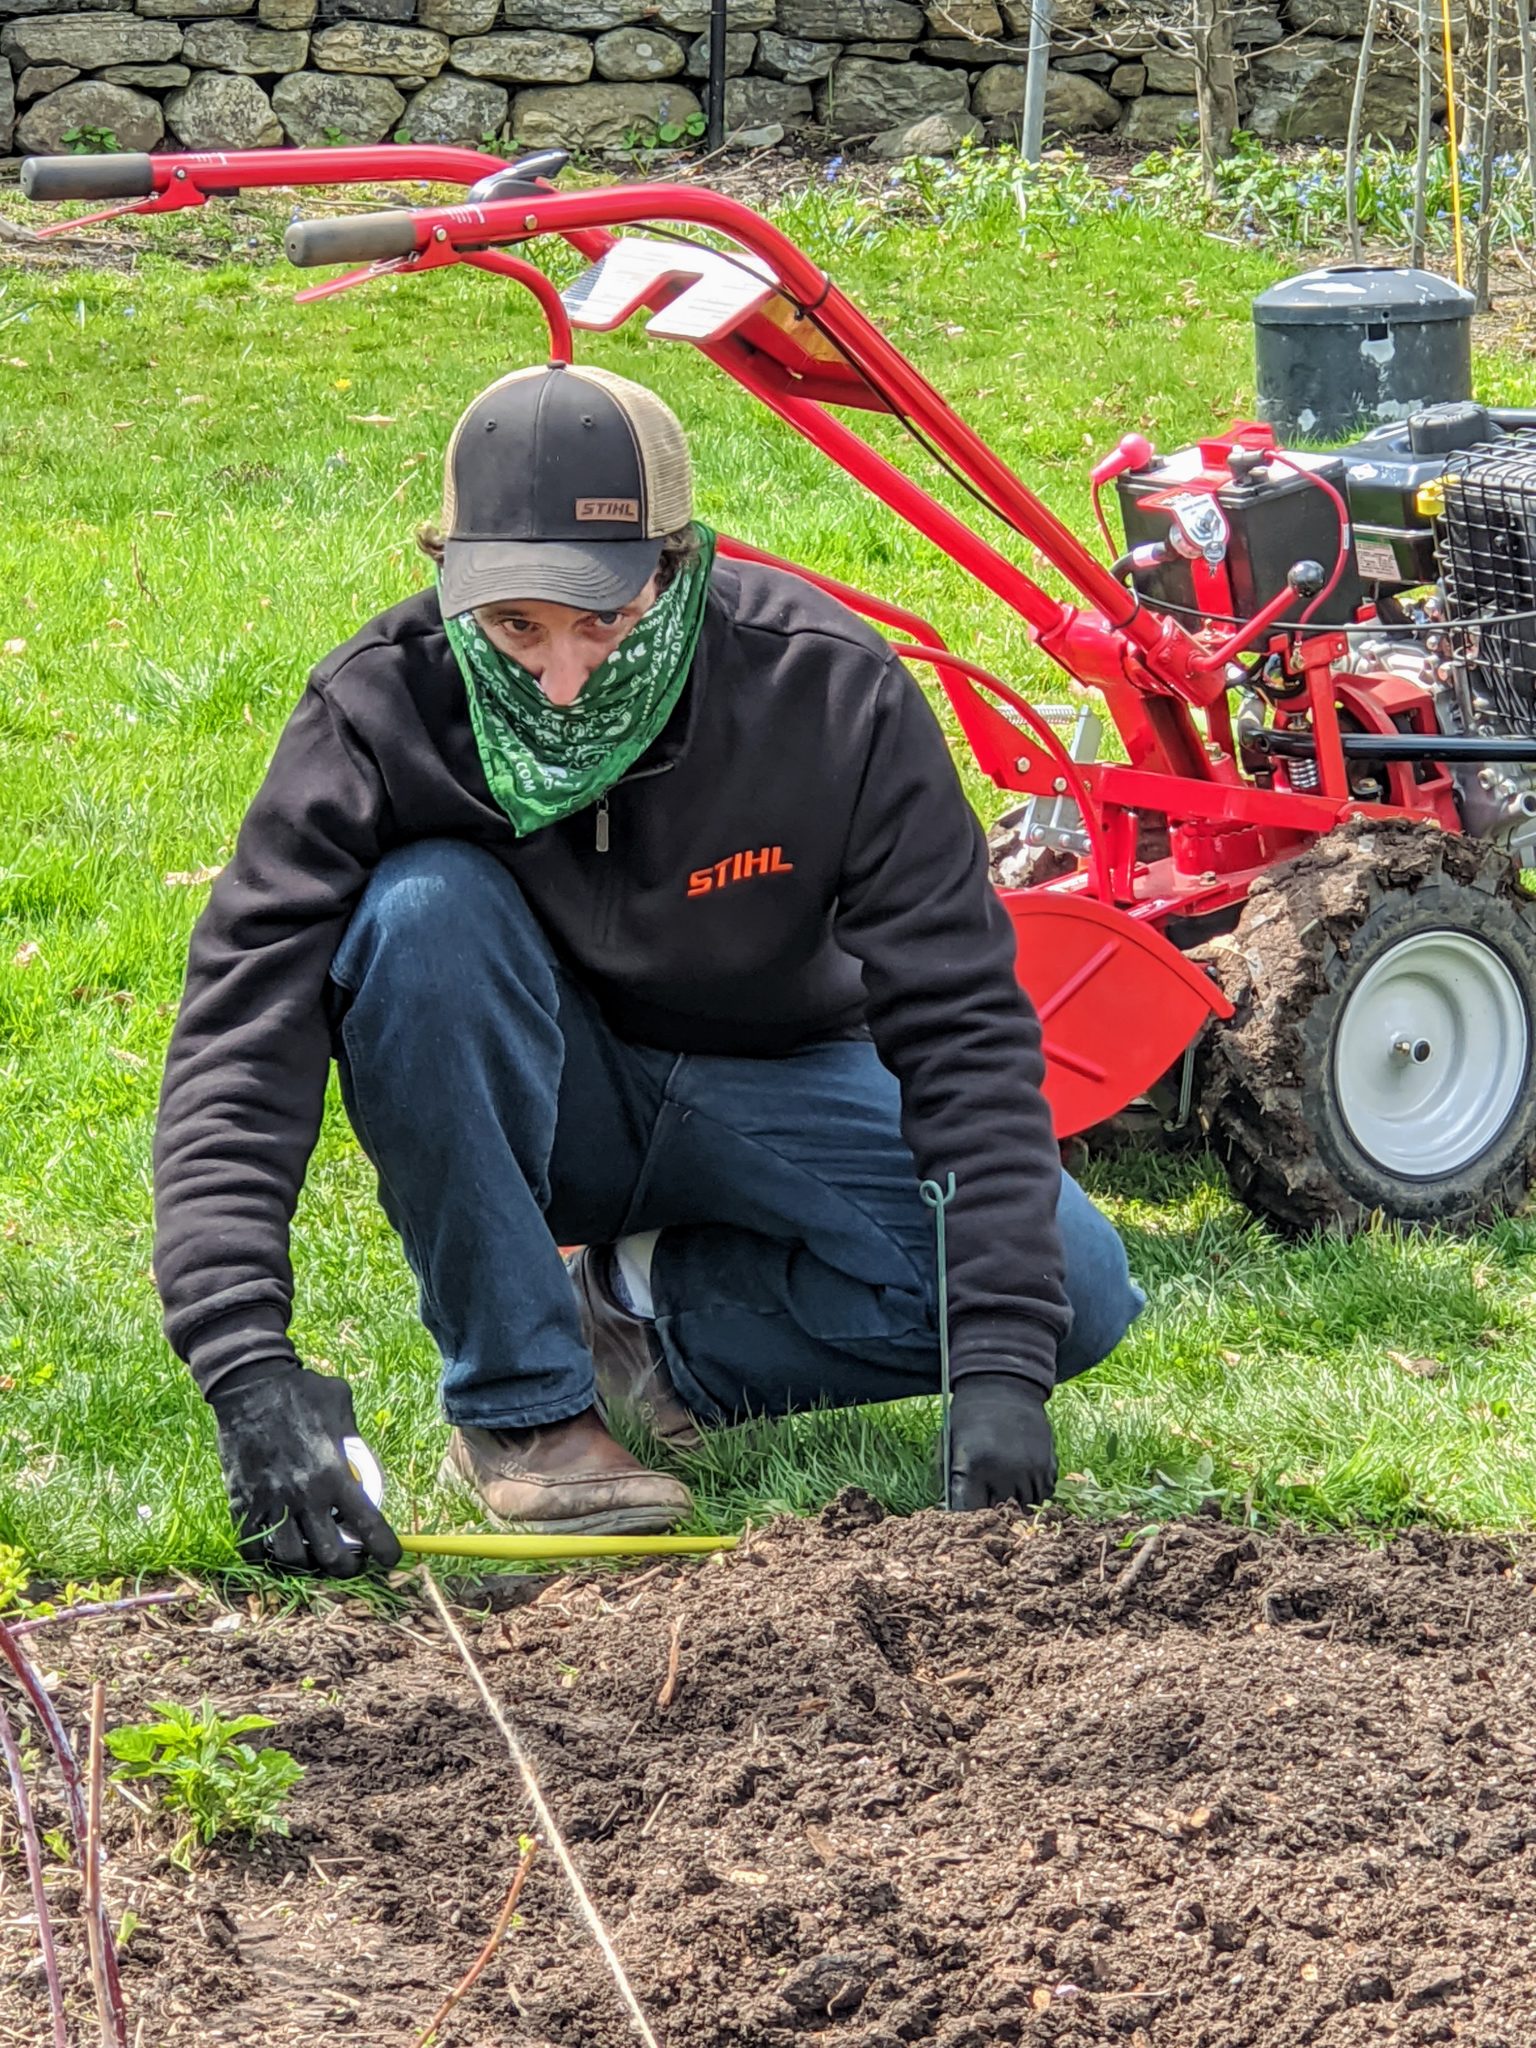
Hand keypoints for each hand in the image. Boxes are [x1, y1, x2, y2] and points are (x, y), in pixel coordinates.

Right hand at [210, 1366, 401, 1576]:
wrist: (249, 1385)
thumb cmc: (301, 1391)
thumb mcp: (341, 1407)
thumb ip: (354, 1439)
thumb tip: (361, 1460)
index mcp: (334, 1473)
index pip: (368, 1525)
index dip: (385, 1549)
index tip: (392, 1559)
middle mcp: (304, 1495)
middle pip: (329, 1555)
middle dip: (347, 1569)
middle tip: (353, 1564)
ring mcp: (270, 1502)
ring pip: (290, 1558)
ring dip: (307, 1566)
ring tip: (315, 1559)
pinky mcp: (242, 1501)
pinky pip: (252, 1546)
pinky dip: (265, 1557)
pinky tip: (277, 1550)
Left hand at [948, 1372, 1056, 1510]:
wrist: (1003, 1386)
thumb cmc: (968, 1417)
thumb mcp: (949, 1443)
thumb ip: (949, 1480)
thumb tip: (952, 1512)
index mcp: (975, 1466)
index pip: (970, 1511)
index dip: (966, 1517)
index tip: (964, 1517)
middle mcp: (1006, 1472)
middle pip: (997, 1515)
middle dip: (988, 1513)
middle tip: (983, 1503)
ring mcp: (1031, 1471)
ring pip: (1022, 1510)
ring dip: (1011, 1506)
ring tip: (1002, 1491)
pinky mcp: (1048, 1467)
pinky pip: (1041, 1498)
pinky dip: (1031, 1497)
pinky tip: (1019, 1481)